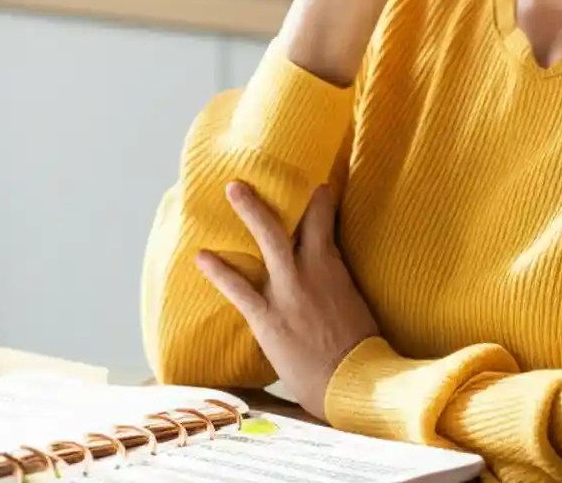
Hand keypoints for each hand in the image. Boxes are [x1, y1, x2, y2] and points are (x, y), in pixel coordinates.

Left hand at [195, 183, 379, 420]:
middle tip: (247, 181)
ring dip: (249, 212)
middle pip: (293, 223)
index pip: (324, 222)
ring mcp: (287, 292)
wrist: (352, 380)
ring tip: (232, 190)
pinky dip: (219, 271)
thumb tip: (324, 274)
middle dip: (273, 198)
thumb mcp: (354, 304)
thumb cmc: (359, 349)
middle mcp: (310, 271)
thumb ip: (335, 282)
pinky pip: (238, 288)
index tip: (315, 186)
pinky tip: (201, 257)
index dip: (319, 201)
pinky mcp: (268, 317)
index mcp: (334, 268)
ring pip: (267, 240)